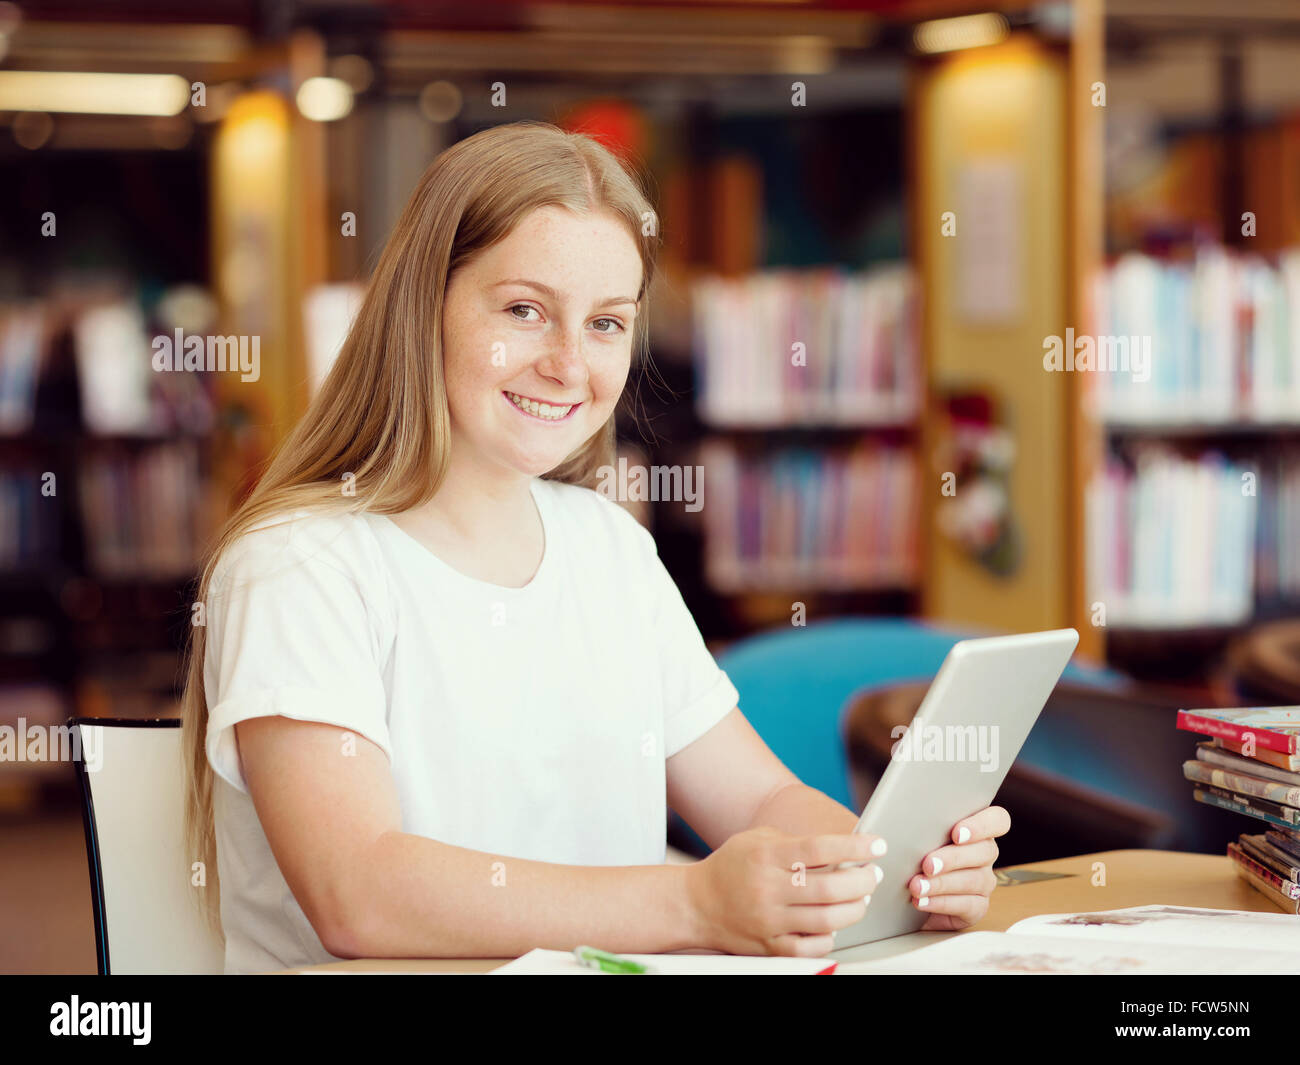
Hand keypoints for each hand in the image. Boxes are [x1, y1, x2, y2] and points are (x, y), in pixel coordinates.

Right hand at [684, 826, 885, 956]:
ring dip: (855, 908)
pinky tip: (834, 923)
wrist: (697, 904)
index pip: (820, 848)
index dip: (855, 847)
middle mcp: (768, 888)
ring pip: (828, 920)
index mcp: (766, 855)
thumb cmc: (733, 866)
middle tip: (873, 874)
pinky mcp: (769, 947)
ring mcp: (769, 921)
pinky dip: (831, 936)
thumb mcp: (758, 839)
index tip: (877, 845)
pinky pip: (812, 948)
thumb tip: (844, 849)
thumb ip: (796, 842)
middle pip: (830, 887)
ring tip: (861, 897)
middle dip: (862, 880)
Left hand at [908, 805, 1009, 930]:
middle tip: (928, 864)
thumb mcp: (916, 837)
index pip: (998, 820)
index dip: (982, 825)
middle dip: (953, 857)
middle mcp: (984, 854)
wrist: (904, 895)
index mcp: (975, 829)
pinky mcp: (977, 907)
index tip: (957, 833)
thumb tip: (907, 819)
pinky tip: (922, 901)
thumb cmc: (911, 856)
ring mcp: (984, 881)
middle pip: (985, 851)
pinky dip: (942, 903)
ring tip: (917, 886)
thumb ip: (922, 826)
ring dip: (943, 883)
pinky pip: (968, 905)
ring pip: (975, 880)